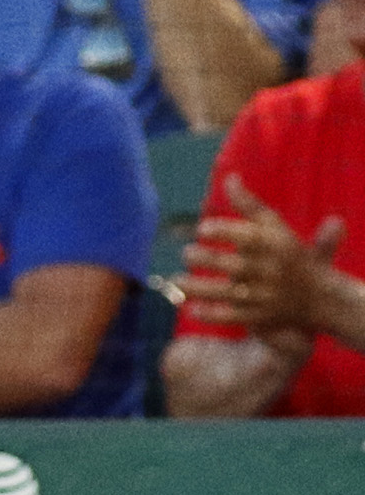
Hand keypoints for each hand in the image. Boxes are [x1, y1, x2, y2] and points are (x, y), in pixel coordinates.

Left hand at [182, 174, 349, 336]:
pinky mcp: (258, 317)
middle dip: (205, 259)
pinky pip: (231, 317)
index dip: (223, 231)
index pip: (248, 236)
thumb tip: (229, 177)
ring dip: (197, 287)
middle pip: (233, 265)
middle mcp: (269, 270)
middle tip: (187, 253)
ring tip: (175, 280)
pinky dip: (210, 314)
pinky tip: (191, 309)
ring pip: (226, 292)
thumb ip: (250, 205)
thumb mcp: (276, 227)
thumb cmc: (289, 254)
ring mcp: (263, 295)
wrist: (319, 297)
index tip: (202, 229)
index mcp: (275, 244)